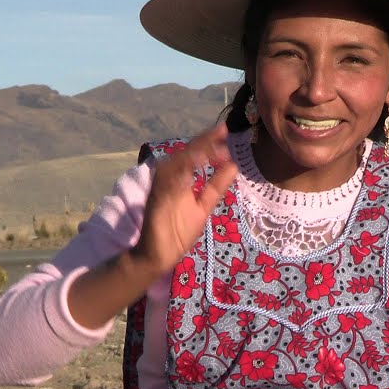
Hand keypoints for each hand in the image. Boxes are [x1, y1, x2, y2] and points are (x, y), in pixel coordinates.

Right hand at [130, 124, 237, 275]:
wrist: (158, 257)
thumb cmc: (178, 232)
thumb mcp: (203, 206)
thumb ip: (215, 186)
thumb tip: (233, 165)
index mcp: (181, 180)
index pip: (194, 155)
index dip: (208, 143)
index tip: (225, 131)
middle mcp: (170, 180)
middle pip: (185, 155)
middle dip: (202, 144)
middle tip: (221, 132)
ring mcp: (161, 190)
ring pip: (175, 166)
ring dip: (191, 156)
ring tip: (209, 148)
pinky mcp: (155, 203)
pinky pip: (165, 186)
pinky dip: (177, 177)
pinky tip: (190, 172)